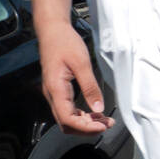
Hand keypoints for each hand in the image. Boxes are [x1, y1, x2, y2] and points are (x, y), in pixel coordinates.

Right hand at [30, 0, 114, 134]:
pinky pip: (69, 110)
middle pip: (66, 124)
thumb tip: (98, 108)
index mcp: (55, 89)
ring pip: (67, 119)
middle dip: (87, 128)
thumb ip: (90, 87)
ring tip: (105, 120)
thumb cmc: (64, 42)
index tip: (103, 126)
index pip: (68, 120)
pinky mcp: (59, 91)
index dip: (86, 127)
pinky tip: (95, 112)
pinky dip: (82, 115)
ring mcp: (54, 94)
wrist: (52, 30)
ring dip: (86, 123)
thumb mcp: (81, 63)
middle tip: (107, 124)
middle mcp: (52, 95)